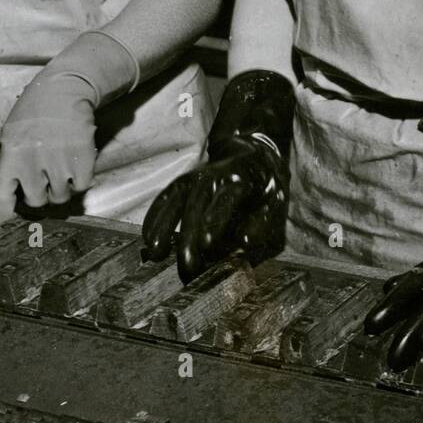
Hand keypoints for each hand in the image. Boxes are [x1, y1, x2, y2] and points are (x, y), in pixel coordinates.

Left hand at [0, 75, 97, 223]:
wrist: (64, 89)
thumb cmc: (29, 117)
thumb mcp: (4, 140)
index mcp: (10, 153)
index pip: (1, 199)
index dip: (1, 216)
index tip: (3, 220)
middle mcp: (34, 158)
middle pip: (36, 202)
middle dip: (37, 192)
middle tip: (40, 172)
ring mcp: (60, 159)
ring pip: (59, 197)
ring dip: (59, 186)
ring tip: (56, 163)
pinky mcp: (83, 157)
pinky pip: (81, 188)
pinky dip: (78, 181)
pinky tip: (72, 162)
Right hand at [141, 70, 294, 282]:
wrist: (252, 155)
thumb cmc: (265, 187)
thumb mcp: (275, 202)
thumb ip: (261, 223)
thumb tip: (243, 243)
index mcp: (239, 180)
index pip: (225, 198)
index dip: (215, 218)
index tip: (206, 242)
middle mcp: (212, 176)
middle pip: (196, 204)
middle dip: (189, 235)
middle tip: (187, 267)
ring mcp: (193, 178)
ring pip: (175, 199)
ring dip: (164, 225)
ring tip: (156, 253)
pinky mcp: (181, 183)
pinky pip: (164, 199)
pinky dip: (155, 217)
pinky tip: (148, 239)